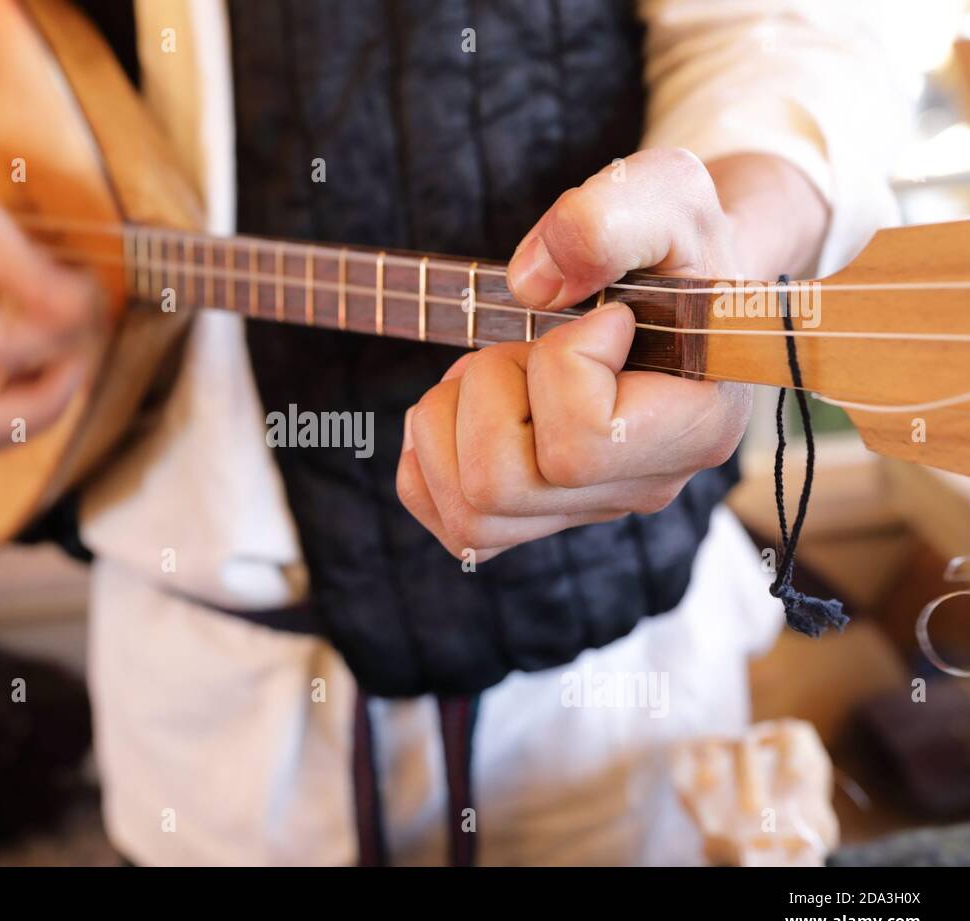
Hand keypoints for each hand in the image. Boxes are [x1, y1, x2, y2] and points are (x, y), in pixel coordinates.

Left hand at [396, 148, 826, 559]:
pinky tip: (466, 405)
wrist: (675, 281)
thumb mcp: (663, 196)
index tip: (598, 317)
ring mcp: (582, 510)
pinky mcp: (535, 514)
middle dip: (488, 391)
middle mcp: (639, 487)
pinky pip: (447, 520)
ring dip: (452, 422)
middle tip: (524, 344)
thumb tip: (531, 285)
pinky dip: (430, 456)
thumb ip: (608, 220)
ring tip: (497, 371)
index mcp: (693, 429)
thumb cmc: (674, 246)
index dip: (561, 364)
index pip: (584, 443)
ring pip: (469, 511)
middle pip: (500, 482)